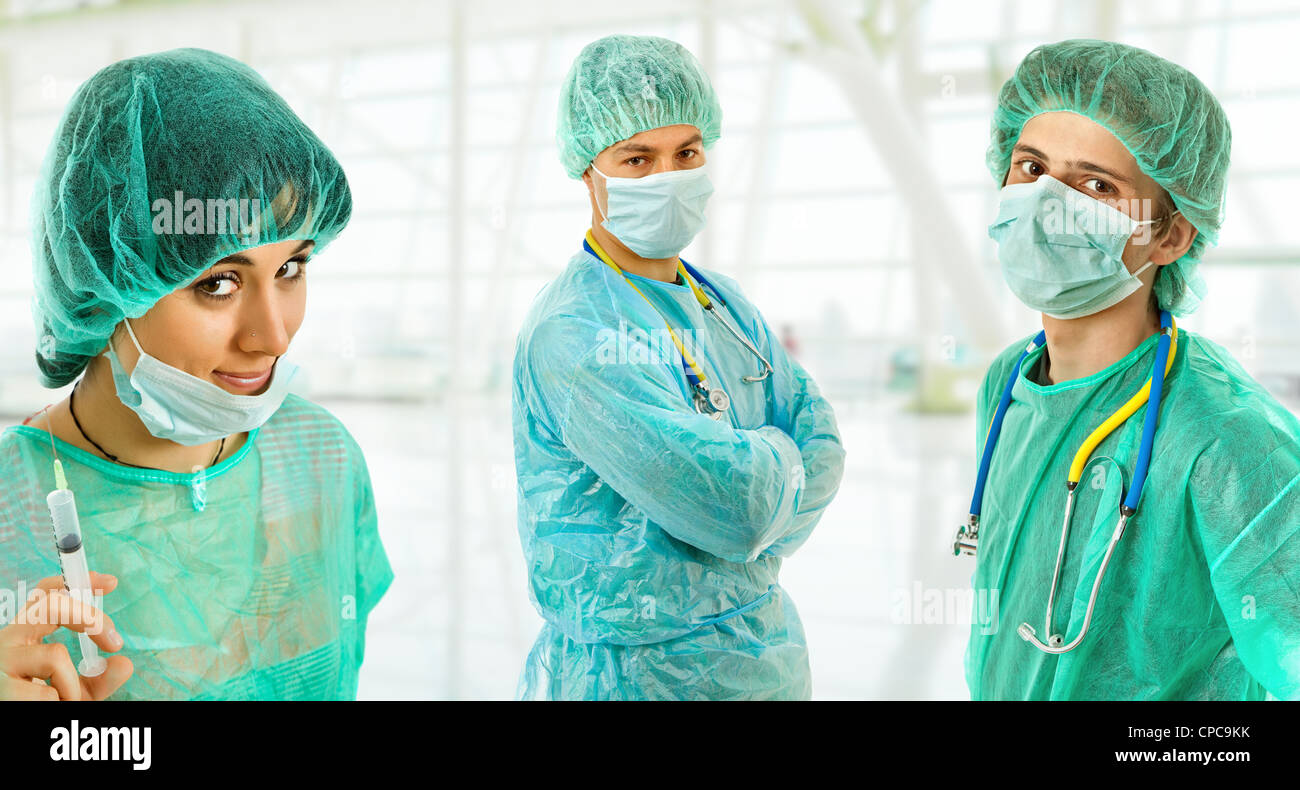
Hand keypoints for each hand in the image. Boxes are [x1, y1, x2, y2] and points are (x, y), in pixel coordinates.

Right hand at [0, 572, 132, 700]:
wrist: (16, 727)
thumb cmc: (42, 705)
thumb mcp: (77, 691)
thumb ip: (101, 677)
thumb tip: (124, 663)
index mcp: (25, 635)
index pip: (44, 596)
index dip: (75, 583)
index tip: (110, 582)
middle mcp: (7, 641)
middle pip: (50, 605)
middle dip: (90, 617)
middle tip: (114, 642)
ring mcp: (0, 662)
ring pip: (54, 655)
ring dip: (72, 685)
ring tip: (64, 701)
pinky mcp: (0, 687)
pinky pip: (47, 692)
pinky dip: (59, 703)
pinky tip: (47, 708)